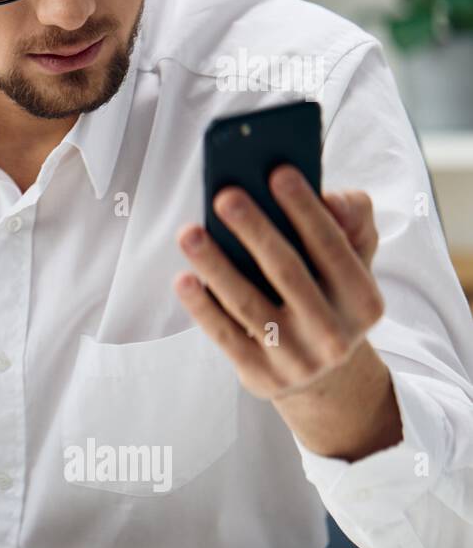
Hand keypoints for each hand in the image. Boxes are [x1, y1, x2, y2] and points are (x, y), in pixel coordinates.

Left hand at [173, 164, 385, 401]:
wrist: (322, 374)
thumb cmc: (328, 296)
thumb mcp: (354, 264)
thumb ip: (352, 222)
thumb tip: (332, 198)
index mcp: (364, 300)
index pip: (333, 247)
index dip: (306, 210)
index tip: (278, 172)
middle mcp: (334, 333)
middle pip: (287, 272)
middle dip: (255, 231)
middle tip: (226, 196)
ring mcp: (296, 359)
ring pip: (248, 304)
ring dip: (215, 266)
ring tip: (190, 233)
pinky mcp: (261, 375)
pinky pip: (225, 335)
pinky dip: (202, 307)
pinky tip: (182, 279)